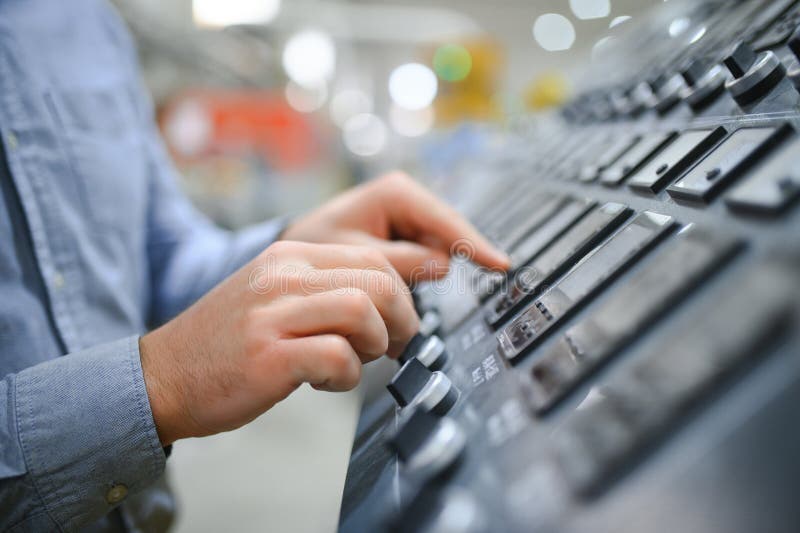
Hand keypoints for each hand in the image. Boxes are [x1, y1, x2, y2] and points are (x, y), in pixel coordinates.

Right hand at [140, 241, 417, 444]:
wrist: (161, 376)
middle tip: (393, 347)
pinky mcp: (267, 356)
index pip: (372, 257)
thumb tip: (388, 302)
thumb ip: (324, 289)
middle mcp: (282, 276)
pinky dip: (346, 375)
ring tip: (356, 362)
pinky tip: (325, 382)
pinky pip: (336, 356)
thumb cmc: (226, 345)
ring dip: (376, 344)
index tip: (399, 323)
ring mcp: (272, 314)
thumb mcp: (274, 295)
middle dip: (402, 319)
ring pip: (363, 310)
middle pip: (378, 281)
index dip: (401, 294)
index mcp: (289, 257)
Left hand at [281, 172, 509, 282]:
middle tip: (415, 279)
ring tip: (389, 275)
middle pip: (447, 237)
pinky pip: (427, 257)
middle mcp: (409, 200)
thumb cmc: (317, 245)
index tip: (500, 265)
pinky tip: (395, 276)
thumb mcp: (354, 254)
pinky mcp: (410, 234)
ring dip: (424, 270)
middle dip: (440, 261)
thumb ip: (399, 261)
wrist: (299, 251)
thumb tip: (442, 264)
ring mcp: (411, 217)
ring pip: (439, 250)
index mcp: (395, 193)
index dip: (474, 244)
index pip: (446, 221)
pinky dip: (417, 272)